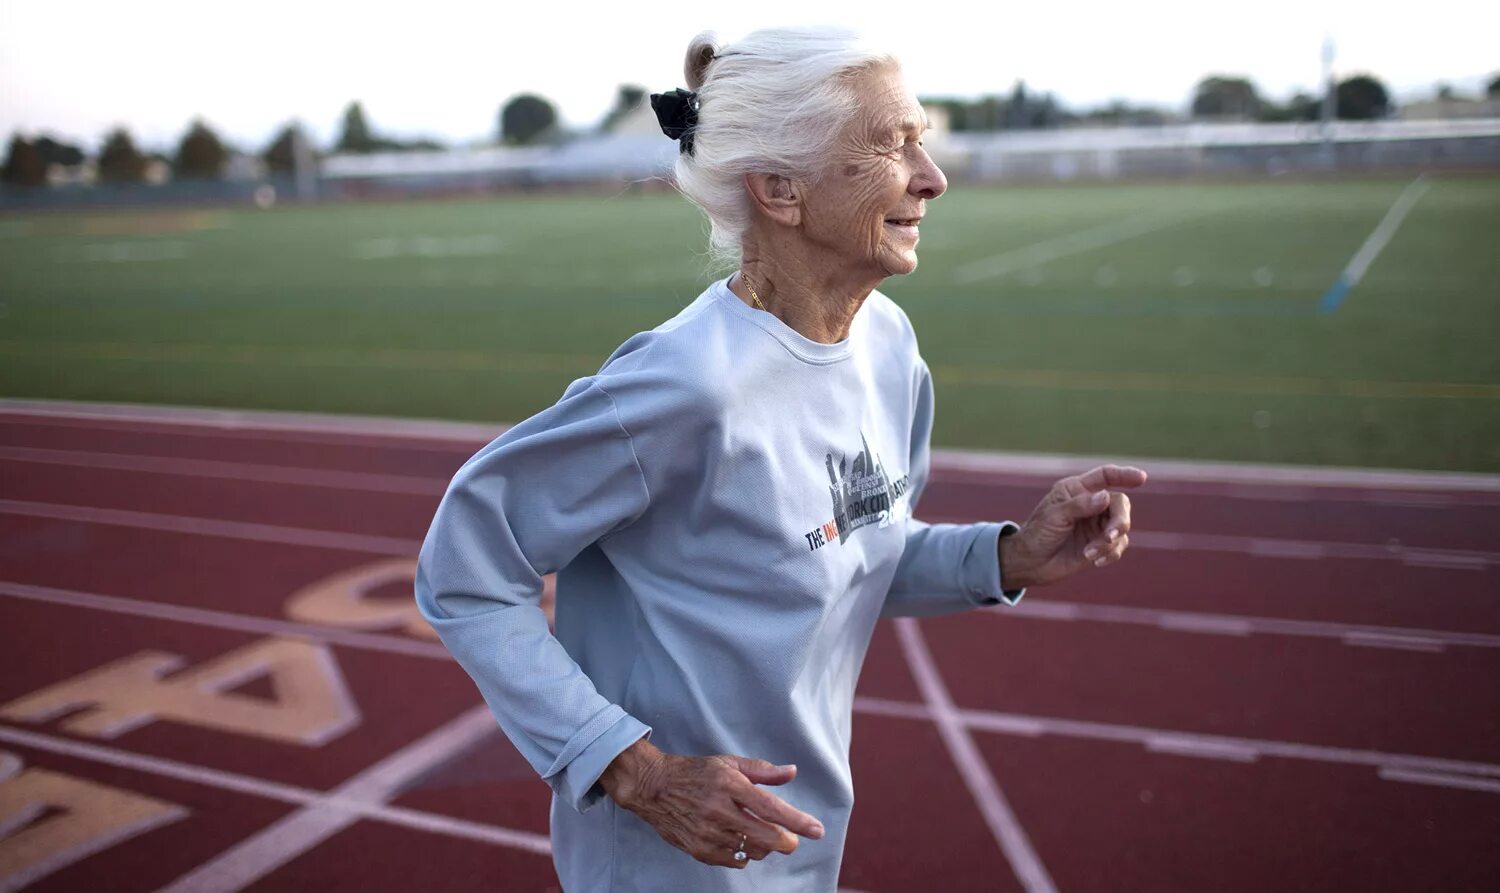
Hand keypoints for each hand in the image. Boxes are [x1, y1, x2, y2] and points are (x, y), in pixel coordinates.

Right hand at [599, 738, 824, 868]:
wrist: (653, 787)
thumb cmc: (695, 772)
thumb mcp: (728, 762)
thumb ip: (762, 770)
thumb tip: (792, 772)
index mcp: (730, 784)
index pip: (772, 808)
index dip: (797, 821)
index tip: (817, 830)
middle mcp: (719, 810)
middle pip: (766, 837)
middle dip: (786, 841)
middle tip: (791, 839)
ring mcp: (708, 833)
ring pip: (753, 851)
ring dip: (765, 846)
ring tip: (758, 833)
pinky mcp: (699, 850)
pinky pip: (735, 860)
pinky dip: (744, 854)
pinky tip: (739, 840)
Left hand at [998, 464, 1146, 588]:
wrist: (1030, 563)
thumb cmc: (1037, 534)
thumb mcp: (1054, 516)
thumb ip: (1080, 505)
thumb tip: (1106, 497)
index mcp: (1077, 489)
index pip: (1105, 476)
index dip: (1124, 475)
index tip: (1141, 478)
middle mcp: (1091, 504)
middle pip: (1120, 504)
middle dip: (1120, 520)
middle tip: (1110, 536)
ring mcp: (1097, 525)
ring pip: (1121, 527)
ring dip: (1109, 542)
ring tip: (1089, 554)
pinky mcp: (1100, 544)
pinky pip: (1118, 546)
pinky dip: (1111, 554)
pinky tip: (1095, 562)